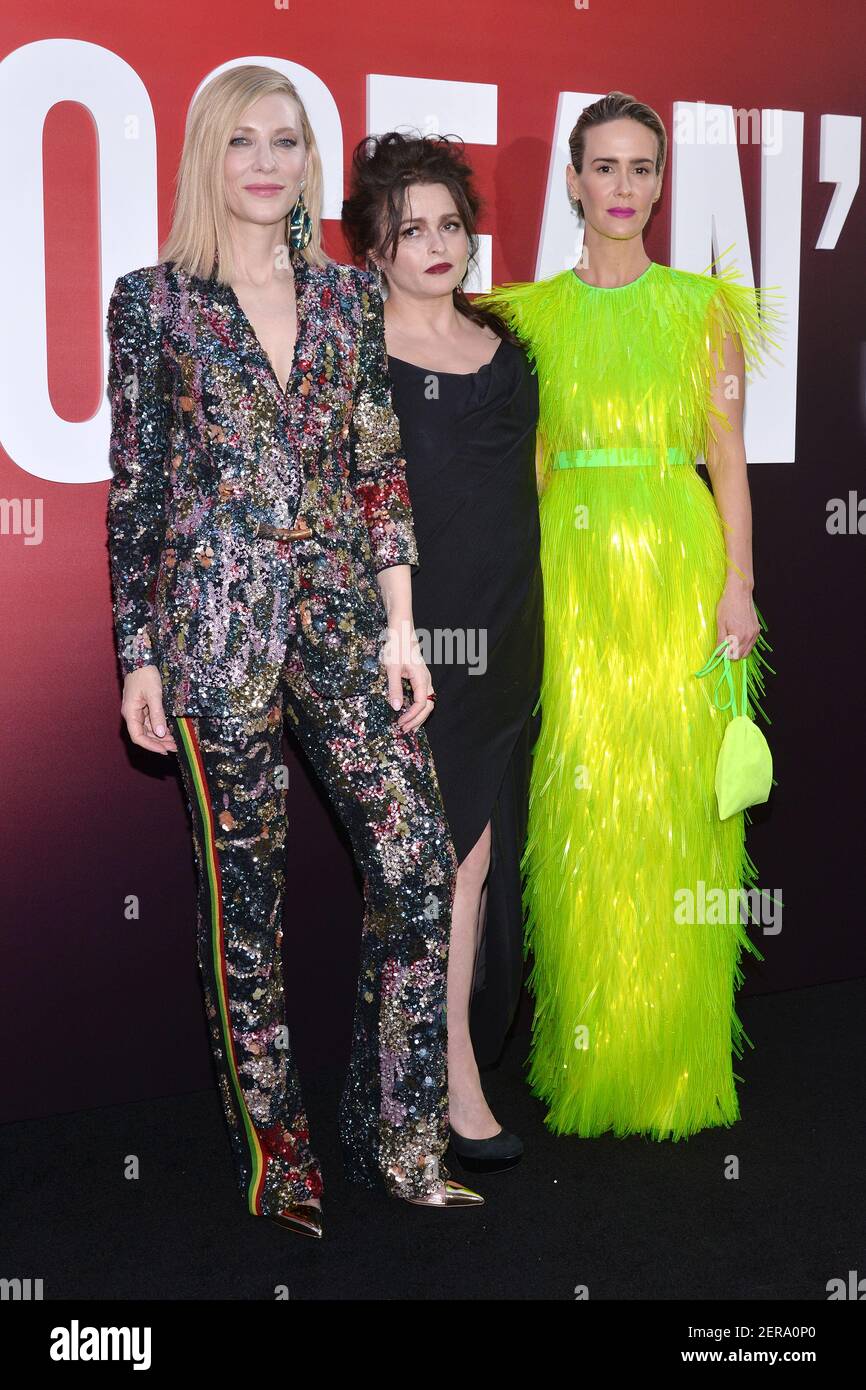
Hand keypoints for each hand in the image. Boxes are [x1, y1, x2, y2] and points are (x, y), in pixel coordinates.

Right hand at [121, 666, 177, 754]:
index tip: (164, 750)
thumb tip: (160, 733)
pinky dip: (159, 728)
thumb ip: (157, 714)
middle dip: (158, 743)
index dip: (150, 746)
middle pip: (143, 735)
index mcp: (130, 713)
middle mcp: (132, 714)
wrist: (141, 659)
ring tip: (174, 742)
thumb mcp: (154, 694)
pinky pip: (150, 722)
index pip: (138, 737)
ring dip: (160, 737)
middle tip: (174, 748)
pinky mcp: (143, 707)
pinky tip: (169, 731)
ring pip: (148, 730)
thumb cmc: (145, 675)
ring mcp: (137, 711)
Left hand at [381, 618, 435, 733]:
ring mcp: (424, 678)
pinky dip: (417, 707)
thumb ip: (395, 688)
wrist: (401, 629)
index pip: (421, 704)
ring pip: (427, 701)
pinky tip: (407, 712)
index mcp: (422, 679)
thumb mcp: (392, 668)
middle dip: (417, 720)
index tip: (399, 723)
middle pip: (428, 706)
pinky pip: (422, 696)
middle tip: (403, 730)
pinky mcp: (419, 677)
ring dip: (418, 715)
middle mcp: (426, 680)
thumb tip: (397, 708)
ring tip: (407, 726)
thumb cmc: (397, 646)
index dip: (411, 716)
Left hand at [715, 578, 759, 660]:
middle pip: (741, 656)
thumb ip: (721, 640)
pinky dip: (744, 644)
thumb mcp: (720, 623)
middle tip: (723, 648)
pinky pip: (751, 643)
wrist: (740, 592)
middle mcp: (749, 636)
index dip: (724, 655)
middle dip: (731, 654)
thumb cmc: (728, 605)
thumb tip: (718, 653)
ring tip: (729, 642)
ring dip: (738, 650)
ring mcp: (754, 633)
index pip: (732, 655)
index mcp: (739, 636)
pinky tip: (737, 638)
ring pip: (747, 651)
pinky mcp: (757, 629)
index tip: (719, 651)